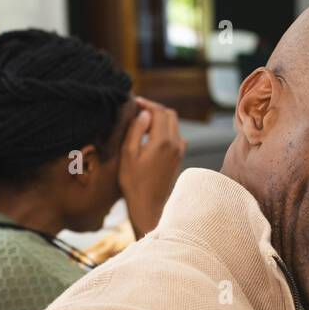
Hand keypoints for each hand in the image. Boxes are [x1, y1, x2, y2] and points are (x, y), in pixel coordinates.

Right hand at [118, 97, 185, 237]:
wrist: (149, 206)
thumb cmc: (134, 183)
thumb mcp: (128, 154)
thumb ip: (136, 130)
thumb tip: (144, 114)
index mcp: (164, 142)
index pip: (159, 111)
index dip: (147, 104)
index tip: (134, 102)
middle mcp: (176, 145)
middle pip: (170, 115)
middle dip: (155, 109)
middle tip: (138, 111)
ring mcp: (180, 152)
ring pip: (174, 125)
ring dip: (160, 120)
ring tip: (142, 123)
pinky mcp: (179, 159)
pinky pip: (175, 136)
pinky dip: (164, 130)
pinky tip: (150, 137)